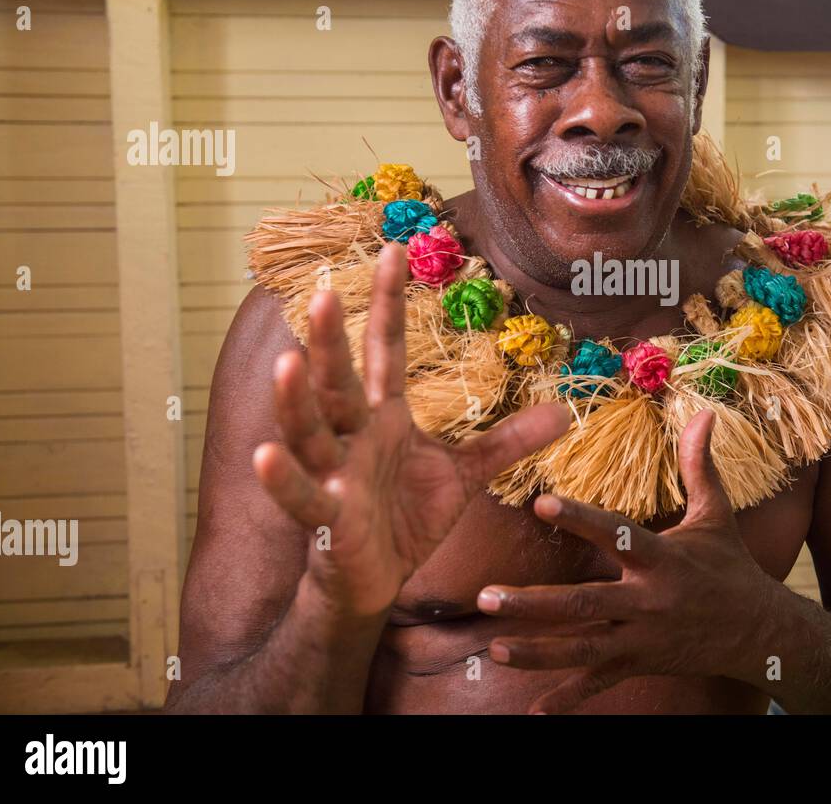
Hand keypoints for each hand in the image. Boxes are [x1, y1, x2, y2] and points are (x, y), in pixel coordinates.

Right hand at [253, 244, 569, 617]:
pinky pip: (301, 495)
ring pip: (310, 431)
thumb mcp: (464, 473)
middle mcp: (353, 436)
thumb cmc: (408, 517)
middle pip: (339, 382)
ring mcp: (335, 474)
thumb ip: (507, 441)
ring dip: (296, 401)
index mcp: (384, 416)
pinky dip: (283, 477)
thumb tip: (565, 412)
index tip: (393, 250)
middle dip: (329, 341)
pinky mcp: (326, 516)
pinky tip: (265, 453)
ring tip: (286, 363)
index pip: (386, 350)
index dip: (388, 303)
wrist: (375, 580)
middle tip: (319, 292)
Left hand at [477, 409, 777, 712]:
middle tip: (486, 595)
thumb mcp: (716, 515)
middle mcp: (648, 600)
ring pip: (582, 649)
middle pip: (584, 603)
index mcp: (663, 558)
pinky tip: (533, 711)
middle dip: (534, 602)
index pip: (617, 535)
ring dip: (536, 651)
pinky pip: (598, 685)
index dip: (580, 518)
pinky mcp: (640, 663)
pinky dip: (566, 699)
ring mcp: (641, 638)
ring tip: (492, 648)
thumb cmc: (731, 567)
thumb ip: (698, 465)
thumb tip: (704, 413)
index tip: (540, 502)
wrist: (761, 632)